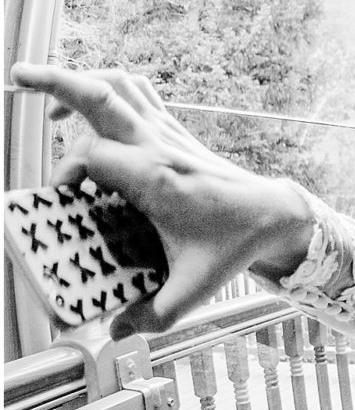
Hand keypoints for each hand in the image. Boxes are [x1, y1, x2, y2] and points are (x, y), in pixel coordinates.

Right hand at [11, 64, 310, 334]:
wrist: (274, 215)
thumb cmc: (235, 244)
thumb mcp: (194, 288)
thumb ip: (152, 314)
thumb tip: (115, 332)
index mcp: (158, 178)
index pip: (92, 156)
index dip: (68, 175)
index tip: (66, 202)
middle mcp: (159, 146)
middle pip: (102, 95)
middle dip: (56, 81)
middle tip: (16, 77)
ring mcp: (168, 133)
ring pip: (121, 85)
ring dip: (79, 78)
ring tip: (38, 85)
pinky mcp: (173, 131)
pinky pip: (137, 94)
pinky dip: (106, 89)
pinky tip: (84, 110)